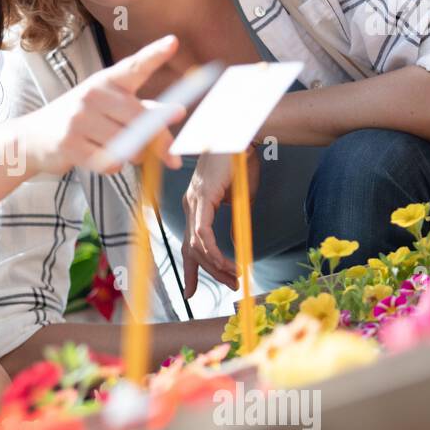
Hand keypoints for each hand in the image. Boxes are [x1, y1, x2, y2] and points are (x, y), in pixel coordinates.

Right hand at [19, 35, 185, 176]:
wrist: (33, 138)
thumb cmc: (80, 121)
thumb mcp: (108, 106)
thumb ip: (142, 109)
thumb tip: (176, 113)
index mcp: (106, 80)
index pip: (134, 66)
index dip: (154, 54)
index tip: (173, 42)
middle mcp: (93, 94)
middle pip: (141, 118)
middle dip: (158, 140)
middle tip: (168, 155)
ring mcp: (79, 118)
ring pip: (128, 144)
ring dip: (134, 156)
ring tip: (119, 150)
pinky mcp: (71, 144)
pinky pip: (110, 162)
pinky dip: (113, 166)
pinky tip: (99, 158)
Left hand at [180, 147, 259, 295]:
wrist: (242, 137)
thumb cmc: (241, 163)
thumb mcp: (239, 199)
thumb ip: (235, 221)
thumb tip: (238, 244)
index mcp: (195, 205)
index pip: (188, 243)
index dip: (189, 270)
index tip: (190, 293)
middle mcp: (189, 204)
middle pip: (192, 249)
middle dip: (210, 273)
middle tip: (231, 285)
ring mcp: (193, 201)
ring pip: (196, 245)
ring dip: (216, 265)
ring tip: (234, 276)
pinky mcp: (202, 197)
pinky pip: (202, 231)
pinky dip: (212, 250)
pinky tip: (224, 262)